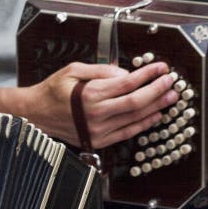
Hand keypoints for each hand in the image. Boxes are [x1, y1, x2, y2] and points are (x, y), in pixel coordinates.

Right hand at [25, 61, 178, 148]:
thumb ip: (101, 70)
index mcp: (90, 94)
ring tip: (170, 98)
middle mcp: (95, 114)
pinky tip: (154, 116)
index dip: (148, 75)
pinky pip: (126, 133)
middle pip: (136, 102)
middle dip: (158, 91)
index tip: (162, 68)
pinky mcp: (97, 140)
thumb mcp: (73, 70)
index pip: (128, 83)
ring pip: (134, 118)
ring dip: (156, 107)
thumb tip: (126, 73)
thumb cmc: (52, 90)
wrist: (35, 114)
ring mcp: (97, 130)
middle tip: (172, 83)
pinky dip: (143, 125)